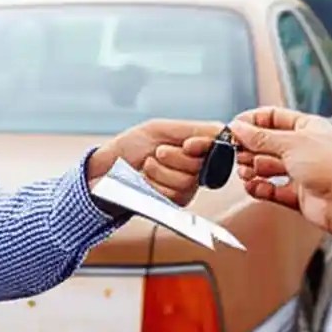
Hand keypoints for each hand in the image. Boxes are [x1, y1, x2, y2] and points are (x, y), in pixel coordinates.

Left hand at [87, 119, 224, 206]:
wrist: (107, 168)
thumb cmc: (131, 146)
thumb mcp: (161, 128)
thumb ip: (193, 129)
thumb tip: (223, 132)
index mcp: (195, 146)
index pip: (219, 146)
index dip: (204, 146)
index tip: (187, 144)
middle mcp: (196, 167)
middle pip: (202, 165)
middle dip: (174, 157)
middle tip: (157, 153)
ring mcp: (187, 187)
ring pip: (187, 182)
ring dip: (160, 171)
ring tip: (147, 166)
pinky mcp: (174, 203)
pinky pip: (174, 195)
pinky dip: (154, 185)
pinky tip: (145, 180)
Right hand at [226, 107, 331, 245]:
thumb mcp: (291, 144)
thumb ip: (261, 137)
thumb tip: (239, 128)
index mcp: (309, 127)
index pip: (274, 117)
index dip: (252, 121)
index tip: (234, 128)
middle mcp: (305, 147)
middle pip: (268, 143)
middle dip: (250, 147)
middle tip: (235, 152)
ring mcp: (302, 172)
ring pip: (268, 167)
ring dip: (253, 169)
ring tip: (244, 172)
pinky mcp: (299, 194)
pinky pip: (273, 189)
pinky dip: (261, 188)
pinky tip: (253, 187)